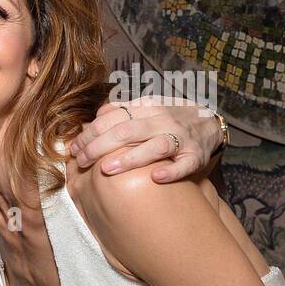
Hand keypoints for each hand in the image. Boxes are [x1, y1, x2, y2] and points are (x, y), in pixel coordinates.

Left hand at [67, 97, 222, 182]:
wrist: (209, 124)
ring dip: (130, 158)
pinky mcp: (196, 156)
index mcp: (147, 108)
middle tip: (82, 161)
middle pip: (127, 131)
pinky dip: (172, 171)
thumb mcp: (145, 109)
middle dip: (100, 146)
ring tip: (107, 169)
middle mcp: (163, 120)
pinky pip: (185, 164)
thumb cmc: (167, 120)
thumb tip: (95, 117)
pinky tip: (156, 177)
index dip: (90, 133)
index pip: (112, 118)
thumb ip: (120, 111)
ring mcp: (181, 138)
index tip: (74, 148)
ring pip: (155, 146)